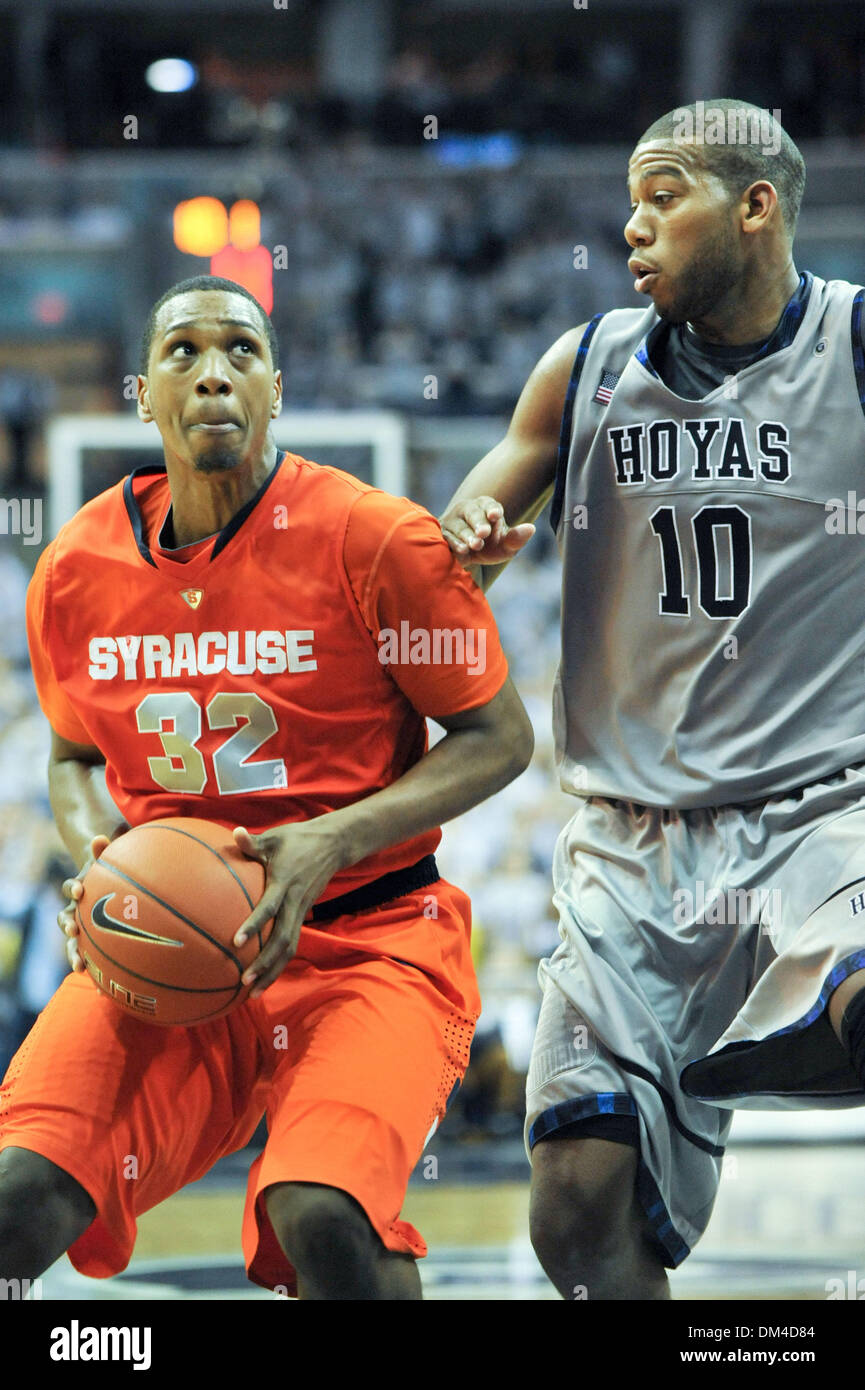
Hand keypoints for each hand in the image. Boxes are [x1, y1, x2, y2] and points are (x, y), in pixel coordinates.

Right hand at [58, 833, 115, 972]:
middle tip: (74, 933)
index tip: (80, 893)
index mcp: (83, 888)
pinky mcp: (94, 944)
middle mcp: (78, 910)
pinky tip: (105, 991)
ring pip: (73, 943)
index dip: (73, 889)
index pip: (71, 888)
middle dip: (68, 928)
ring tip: (80, 968)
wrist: (113, 884)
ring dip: (74, 954)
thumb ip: (105, 849)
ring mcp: (85, 928)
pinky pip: (94, 960)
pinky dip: (97, 974)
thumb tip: (100, 836)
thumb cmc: (115, 870)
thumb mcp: (112, 858)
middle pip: (65, 920)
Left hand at [232, 820, 346, 996]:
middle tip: (244, 981)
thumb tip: (234, 833)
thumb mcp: (275, 837)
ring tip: (252, 992)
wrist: (334, 844)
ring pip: (289, 948)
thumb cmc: (298, 839)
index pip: (269, 908)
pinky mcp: (303, 914)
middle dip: (265, 963)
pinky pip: (291, 943)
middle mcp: (295, 902)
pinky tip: (263, 977)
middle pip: (282, 940)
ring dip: (272, 971)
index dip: (254, 924)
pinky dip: (278, 962)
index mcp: (285, 883)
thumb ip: (253, 842)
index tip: (236, 941)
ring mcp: (301, 910)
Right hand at [439, 496, 534, 565]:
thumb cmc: (490, 547)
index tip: (494, 516)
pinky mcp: (441, 533)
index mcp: (486, 507)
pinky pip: (446, 537)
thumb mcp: (506, 546)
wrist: (467, 559)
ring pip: (459, 526)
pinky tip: (463, 551)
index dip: (492, 509)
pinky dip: (455, 544)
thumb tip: (531, 528)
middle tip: (484, 533)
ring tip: (475, 546)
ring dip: (467, 536)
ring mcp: (452, 520)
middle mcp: (468, 509)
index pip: (489, 504)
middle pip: (472, 512)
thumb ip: (516, 538)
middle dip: (478, 522)